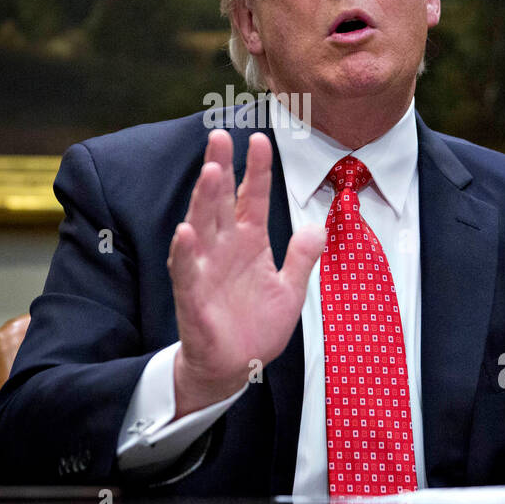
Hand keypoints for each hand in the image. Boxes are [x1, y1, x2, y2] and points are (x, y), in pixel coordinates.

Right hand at [168, 130, 325, 417]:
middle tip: (220, 136)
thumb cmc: (256, 327)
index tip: (260, 139)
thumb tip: (319, 227)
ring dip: (204, 199)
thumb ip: (302, 258)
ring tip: (211, 171)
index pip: (253, 197)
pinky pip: (186, 269)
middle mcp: (224, 247)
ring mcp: (205, 268)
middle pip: (220, 200)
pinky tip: (186, 231)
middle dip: (220, 168)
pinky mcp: (192, 295)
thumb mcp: (290, 290)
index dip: (257, 170)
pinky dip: (185, 251)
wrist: (236, 367)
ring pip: (202, 225)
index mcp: (249, 241)